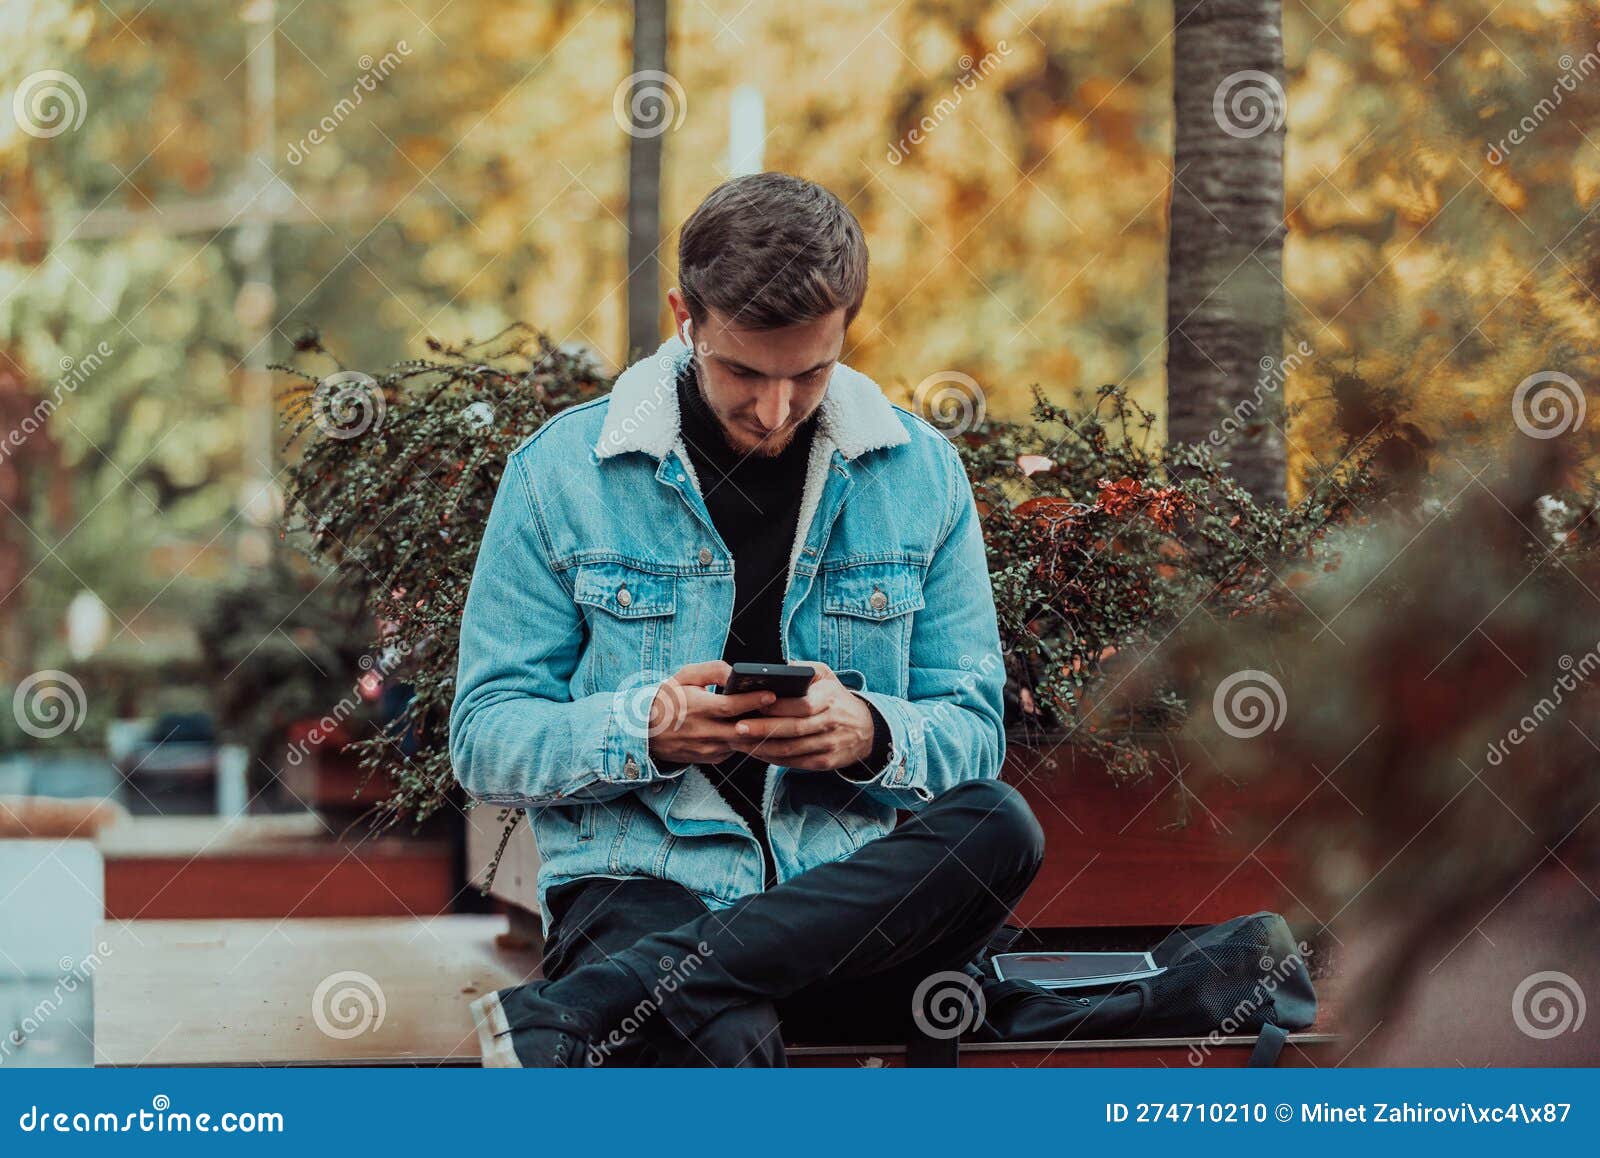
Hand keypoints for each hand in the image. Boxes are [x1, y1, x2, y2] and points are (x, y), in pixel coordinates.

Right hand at [647, 661, 775, 766]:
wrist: (643, 731)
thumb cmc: (667, 699)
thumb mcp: (683, 676)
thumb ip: (711, 670)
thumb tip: (735, 672)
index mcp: (697, 708)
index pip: (731, 707)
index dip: (753, 700)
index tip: (772, 693)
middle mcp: (704, 732)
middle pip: (743, 729)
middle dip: (765, 720)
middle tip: (784, 708)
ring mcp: (707, 749)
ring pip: (742, 743)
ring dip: (759, 732)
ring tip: (777, 718)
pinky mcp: (710, 759)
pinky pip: (735, 750)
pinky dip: (746, 741)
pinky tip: (758, 730)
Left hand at [728, 661, 875, 771]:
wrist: (866, 729)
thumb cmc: (836, 698)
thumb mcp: (827, 676)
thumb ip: (804, 668)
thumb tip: (778, 667)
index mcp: (829, 699)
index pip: (801, 705)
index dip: (776, 707)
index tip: (751, 705)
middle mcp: (830, 723)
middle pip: (792, 729)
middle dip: (762, 729)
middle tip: (737, 727)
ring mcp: (829, 745)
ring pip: (790, 749)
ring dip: (762, 747)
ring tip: (739, 742)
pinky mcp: (825, 762)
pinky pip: (795, 762)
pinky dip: (773, 759)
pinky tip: (756, 752)